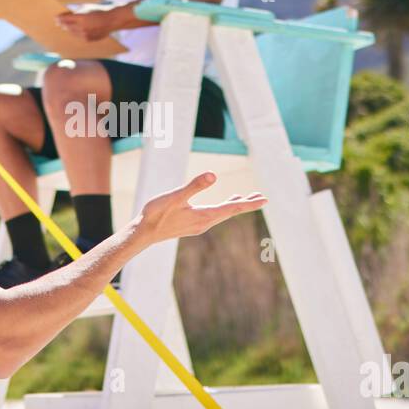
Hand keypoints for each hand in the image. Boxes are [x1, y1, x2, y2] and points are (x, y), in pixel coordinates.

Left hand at [56, 8, 116, 41]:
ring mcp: (85, 35)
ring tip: (65, 27)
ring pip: (72, 33)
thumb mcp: (87, 7)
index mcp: (81, 18)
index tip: (56, 18)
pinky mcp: (89, 40)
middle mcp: (82, 28)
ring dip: (69, 29)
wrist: (111, 20)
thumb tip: (69, 15)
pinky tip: (76, 31)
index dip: (59, 18)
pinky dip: (76, 34)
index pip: (66, 19)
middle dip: (62, 24)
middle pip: (67, 27)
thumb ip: (77, 12)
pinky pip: (79, 37)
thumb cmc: (99, 11)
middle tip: (58, 23)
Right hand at [135, 173, 265, 243]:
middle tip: (262, 198)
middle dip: (246, 204)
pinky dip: (222, 209)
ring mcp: (198, 225)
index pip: (231, 208)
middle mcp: (204, 223)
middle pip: (230, 212)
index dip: (248, 203)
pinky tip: (221, 206)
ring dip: (234, 206)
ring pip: (221, 214)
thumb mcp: (175, 197)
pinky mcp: (191, 224)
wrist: (143, 233)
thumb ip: (194, 186)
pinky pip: (213, 216)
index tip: (264, 199)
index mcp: (204, 216)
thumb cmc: (157, 214)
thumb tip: (213, 175)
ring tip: (245, 200)